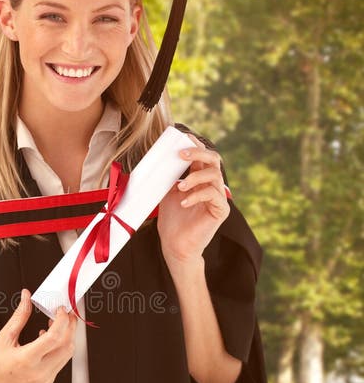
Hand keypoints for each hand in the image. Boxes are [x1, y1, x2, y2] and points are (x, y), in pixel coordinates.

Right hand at [0, 289, 76, 382]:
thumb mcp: (4, 337)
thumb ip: (20, 316)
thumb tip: (26, 296)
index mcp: (26, 359)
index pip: (55, 337)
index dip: (62, 320)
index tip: (60, 309)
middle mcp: (38, 373)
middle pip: (67, 346)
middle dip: (70, 327)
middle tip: (65, 314)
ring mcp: (44, 381)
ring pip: (67, 356)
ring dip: (66, 338)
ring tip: (55, 325)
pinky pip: (60, 364)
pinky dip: (58, 350)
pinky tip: (47, 342)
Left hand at [157, 135, 229, 267]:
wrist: (174, 244)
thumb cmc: (171, 219)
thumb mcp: (166, 192)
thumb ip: (169, 175)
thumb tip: (161, 157)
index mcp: (200, 178)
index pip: (202, 156)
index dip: (195, 145)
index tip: (183, 138)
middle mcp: (212, 185)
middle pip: (213, 160)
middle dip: (198, 154)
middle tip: (182, 155)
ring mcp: (218, 197)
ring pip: (214, 176)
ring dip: (195, 178)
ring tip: (180, 187)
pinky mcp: (221, 210)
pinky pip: (213, 195)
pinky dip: (197, 195)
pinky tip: (184, 202)